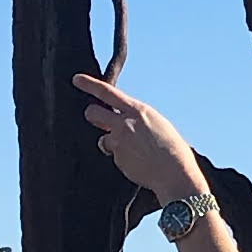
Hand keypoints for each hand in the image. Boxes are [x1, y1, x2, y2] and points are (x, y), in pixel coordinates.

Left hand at [73, 73, 205, 207]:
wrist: (174, 172)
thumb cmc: (172, 149)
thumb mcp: (157, 124)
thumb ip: (137, 120)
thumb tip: (124, 120)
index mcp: (138, 110)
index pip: (107, 92)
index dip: (89, 84)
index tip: (76, 80)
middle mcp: (124, 123)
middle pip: (93, 112)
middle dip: (91, 115)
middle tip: (95, 118)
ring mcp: (118, 141)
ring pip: (103, 140)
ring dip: (111, 144)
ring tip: (133, 152)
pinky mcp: (117, 159)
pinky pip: (115, 157)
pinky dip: (123, 160)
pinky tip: (138, 164)